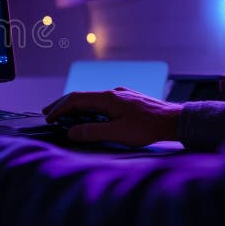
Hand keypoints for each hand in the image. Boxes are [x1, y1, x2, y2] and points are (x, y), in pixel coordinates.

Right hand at [42, 87, 182, 147]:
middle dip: (63, 105)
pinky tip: (92, 116)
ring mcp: (121, 95)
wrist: (175, 120)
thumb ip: (92, 132)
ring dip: (77, 107)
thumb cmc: (148, 127)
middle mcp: (112, 92)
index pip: (75, 99)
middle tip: (48, 113)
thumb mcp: (117, 133)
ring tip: (66, 116)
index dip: (60, 109)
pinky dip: (90, 108)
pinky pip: (103, 102)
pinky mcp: (129, 101)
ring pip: (93, 99)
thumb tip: (70, 132)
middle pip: (82, 96)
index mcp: (107, 98)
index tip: (49, 118)